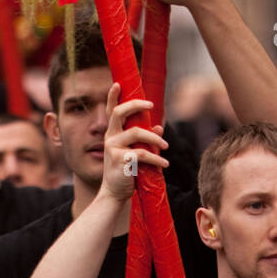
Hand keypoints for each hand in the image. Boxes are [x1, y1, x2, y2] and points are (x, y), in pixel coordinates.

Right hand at [99, 82, 168, 204]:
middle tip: (151, 105)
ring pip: (136, 133)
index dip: (113, 96)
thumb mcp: (134, 151)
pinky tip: (164, 164)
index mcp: (113, 133)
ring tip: (166, 147)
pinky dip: (156, 158)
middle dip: (136, 105)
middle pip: (119, 113)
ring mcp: (113, 148)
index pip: (111, 111)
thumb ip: (145, 138)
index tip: (118, 84)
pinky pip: (142, 154)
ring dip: (154, 139)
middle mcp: (110, 137)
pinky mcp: (119, 161)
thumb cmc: (126, 169)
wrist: (115, 193)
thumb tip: (159, 128)